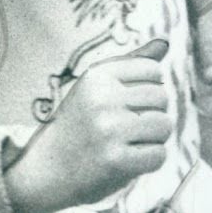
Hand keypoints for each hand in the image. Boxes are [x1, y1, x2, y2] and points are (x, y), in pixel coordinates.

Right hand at [5, 43, 172, 212]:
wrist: (46, 170)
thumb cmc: (77, 126)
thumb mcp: (96, 88)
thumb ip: (130, 65)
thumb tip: (164, 42)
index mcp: (97, 76)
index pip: (153, 70)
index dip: (148, 89)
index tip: (127, 104)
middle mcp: (103, 99)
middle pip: (162, 97)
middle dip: (151, 114)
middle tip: (126, 129)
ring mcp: (109, 130)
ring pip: (164, 126)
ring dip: (153, 139)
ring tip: (128, 144)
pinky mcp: (116, 160)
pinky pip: (159, 155)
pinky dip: (149, 161)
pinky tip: (128, 161)